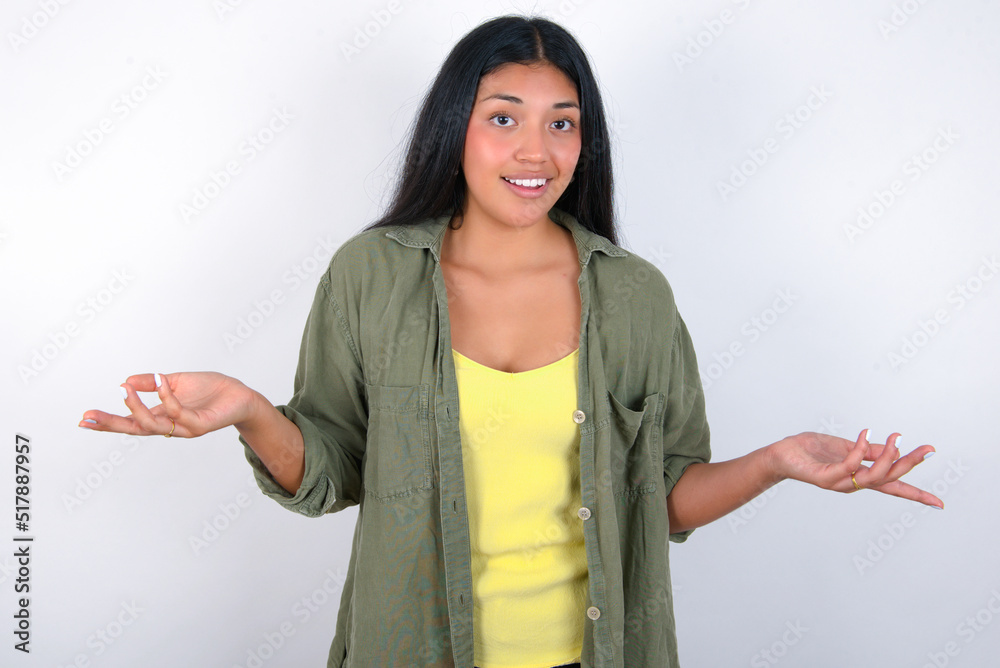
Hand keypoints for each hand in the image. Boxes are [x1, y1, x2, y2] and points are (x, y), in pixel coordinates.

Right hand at [78, 372, 258, 437]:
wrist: (240, 396)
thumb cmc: (210, 390)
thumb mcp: (175, 381)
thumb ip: (152, 383)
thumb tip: (126, 381)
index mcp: (161, 416)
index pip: (130, 421)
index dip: (108, 421)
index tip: (84, 419)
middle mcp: (170, 426)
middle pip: (135, 429)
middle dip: (111, 424)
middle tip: (89, 417)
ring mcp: (184, 427)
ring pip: (153, 424)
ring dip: (136, 406)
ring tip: (125, 389)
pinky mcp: (200, 424)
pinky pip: (177, 412)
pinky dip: (166, 396)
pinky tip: (160, 380)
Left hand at [767, 429, 942, 508]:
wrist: (781, 454)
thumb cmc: (811, 450)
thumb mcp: (846, 447)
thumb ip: (868, 450)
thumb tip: (893, 447)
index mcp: (860, 476)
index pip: (893, 487)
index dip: (916, 495)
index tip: (939, 504)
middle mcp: (852, 483)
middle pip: (889, 479)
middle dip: (910, 464)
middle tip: (927, 449)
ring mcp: (839, 482)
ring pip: (873, 476)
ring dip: (887, 456)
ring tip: (896, 437)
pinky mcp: (824, 478)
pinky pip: (849, 466)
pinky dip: (860, 450)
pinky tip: (865, 434)